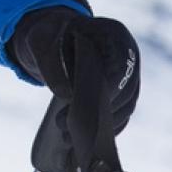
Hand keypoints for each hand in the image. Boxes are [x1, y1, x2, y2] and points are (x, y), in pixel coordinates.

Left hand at [9, 8, 139, 171]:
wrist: (56, 36)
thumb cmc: (49, 35)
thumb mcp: (40, 41)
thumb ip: (51, 64)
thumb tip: (67, 96)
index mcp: (113, 34)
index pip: (118, 68)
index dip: (104, 91)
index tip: (80, 108)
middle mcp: (128, 53)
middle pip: (125, 91)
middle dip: (98, 114)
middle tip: (67, 128)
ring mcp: (130, 73)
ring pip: (125, 106)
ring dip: (101, 126)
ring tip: (69, 137)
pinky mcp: (125, 90)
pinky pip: (122, 113)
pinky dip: (106, 128)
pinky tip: (84, 138)